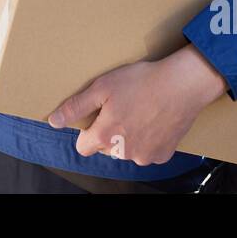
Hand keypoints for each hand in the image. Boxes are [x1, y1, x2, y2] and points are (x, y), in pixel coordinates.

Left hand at [46, 44, 227, 165]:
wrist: (182, 84)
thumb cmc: (142, 82)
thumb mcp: (102, 87)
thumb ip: (76, 106)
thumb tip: (54, 122)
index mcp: (105, 136)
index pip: (83, 146)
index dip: (87, 130)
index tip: (99, 115)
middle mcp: (123, 153)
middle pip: (105, 148)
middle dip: (109, 132)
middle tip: (122, 107)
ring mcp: (145, 156)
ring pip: (127, 151)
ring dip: (129, 137)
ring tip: (140, 111)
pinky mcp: (163, 154)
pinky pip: (148, 151)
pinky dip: (148, 139)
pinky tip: (154, 119)